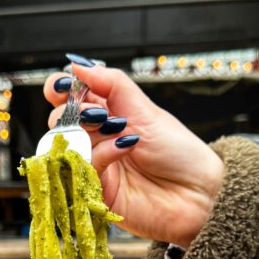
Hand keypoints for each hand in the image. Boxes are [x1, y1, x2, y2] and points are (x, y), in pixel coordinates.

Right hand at [44, 62, 224, 247]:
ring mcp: (95, 165)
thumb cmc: (179, 153)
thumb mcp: (146, 110)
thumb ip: (112, 85)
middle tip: (96, 114)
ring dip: (87, 132)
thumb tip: (80, 66)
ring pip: (66, 144)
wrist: (198, 193)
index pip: (69, 98)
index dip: (59, 89)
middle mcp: (97, 139)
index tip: (63, 86)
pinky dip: (101, 153)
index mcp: (107, 115)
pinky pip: (83, 167)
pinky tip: (124, 149)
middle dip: (72, 112)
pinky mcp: (95, 190)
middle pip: (60, 120)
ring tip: (115, 130)